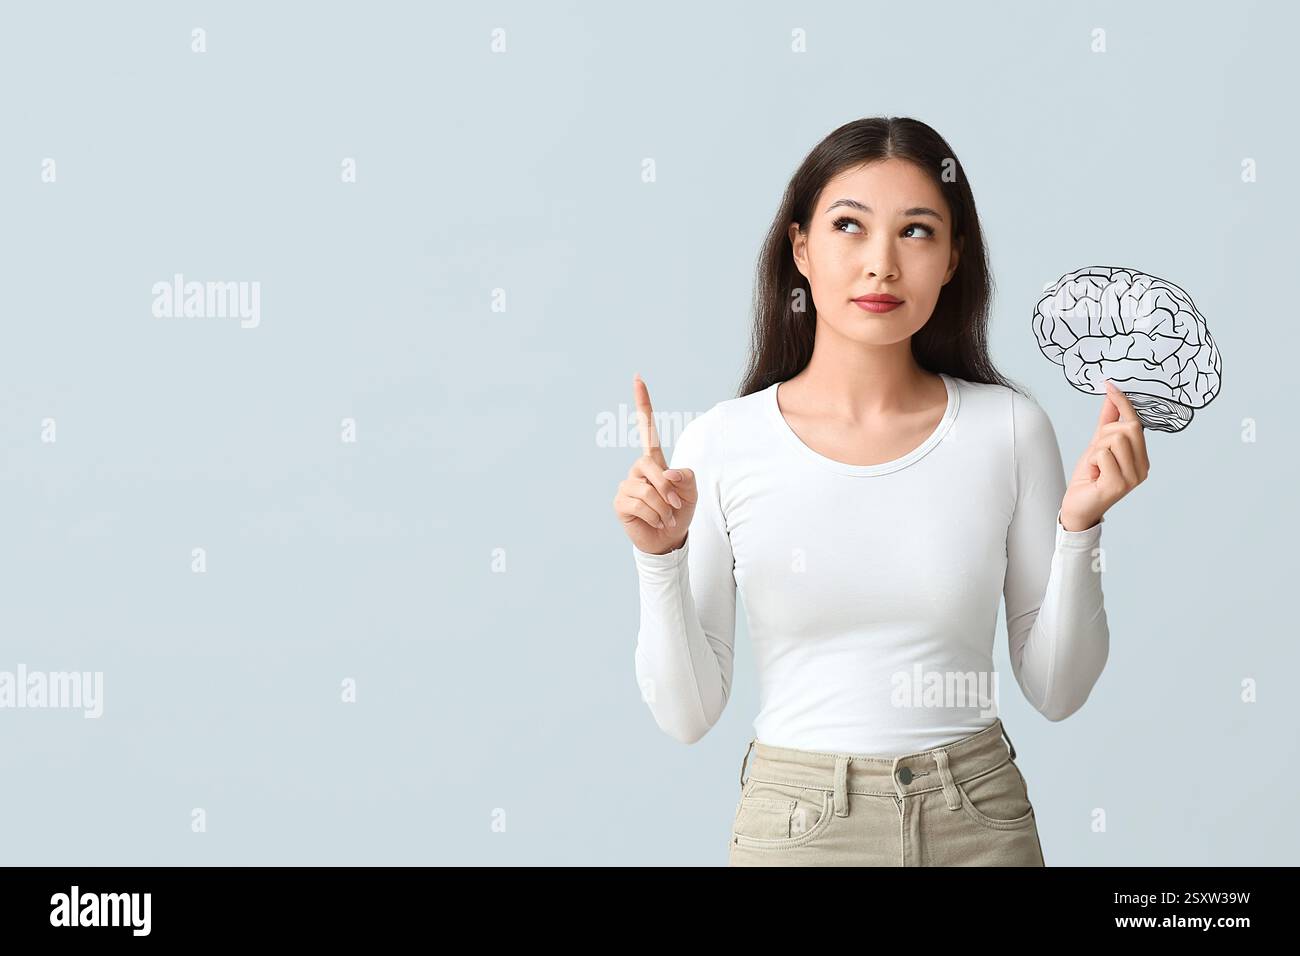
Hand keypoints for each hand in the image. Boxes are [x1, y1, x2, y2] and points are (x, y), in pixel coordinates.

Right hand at [612, 373, 698, 554]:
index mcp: (655, 460)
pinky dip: (654, 516)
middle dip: (668, 488)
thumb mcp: (692, 491)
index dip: (642, 403)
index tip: (637, 377)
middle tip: (677, 505)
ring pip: (646, 489)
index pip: (646, 427)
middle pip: (650, 465)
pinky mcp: (620, 502)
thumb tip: (666, 476)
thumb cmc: (680, 511)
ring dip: (663, 508)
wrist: (669, 539)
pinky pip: (638, 504)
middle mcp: (638, 468)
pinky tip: (655, 522)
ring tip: (666, 518)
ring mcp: (626, 484)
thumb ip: (685, 477)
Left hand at [1060, 379, 1150, 530]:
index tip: (1110, 385)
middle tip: (1096, 452)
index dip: (1123, 403)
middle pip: (1126, 428)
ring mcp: (1133, 478)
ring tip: (1096, 467)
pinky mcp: (1118, 484)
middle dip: (1104, 434)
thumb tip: (1111, 396)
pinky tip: (1094, 474)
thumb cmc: (1089, 477)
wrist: (1078, 507)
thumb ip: (1107, 423)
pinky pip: (1103, 454)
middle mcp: (1143, 469)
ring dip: (1096, 450)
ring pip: (1113, 439)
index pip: (1135, 424)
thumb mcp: (1097, 445)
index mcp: (1142, 459)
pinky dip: (1092, 460)